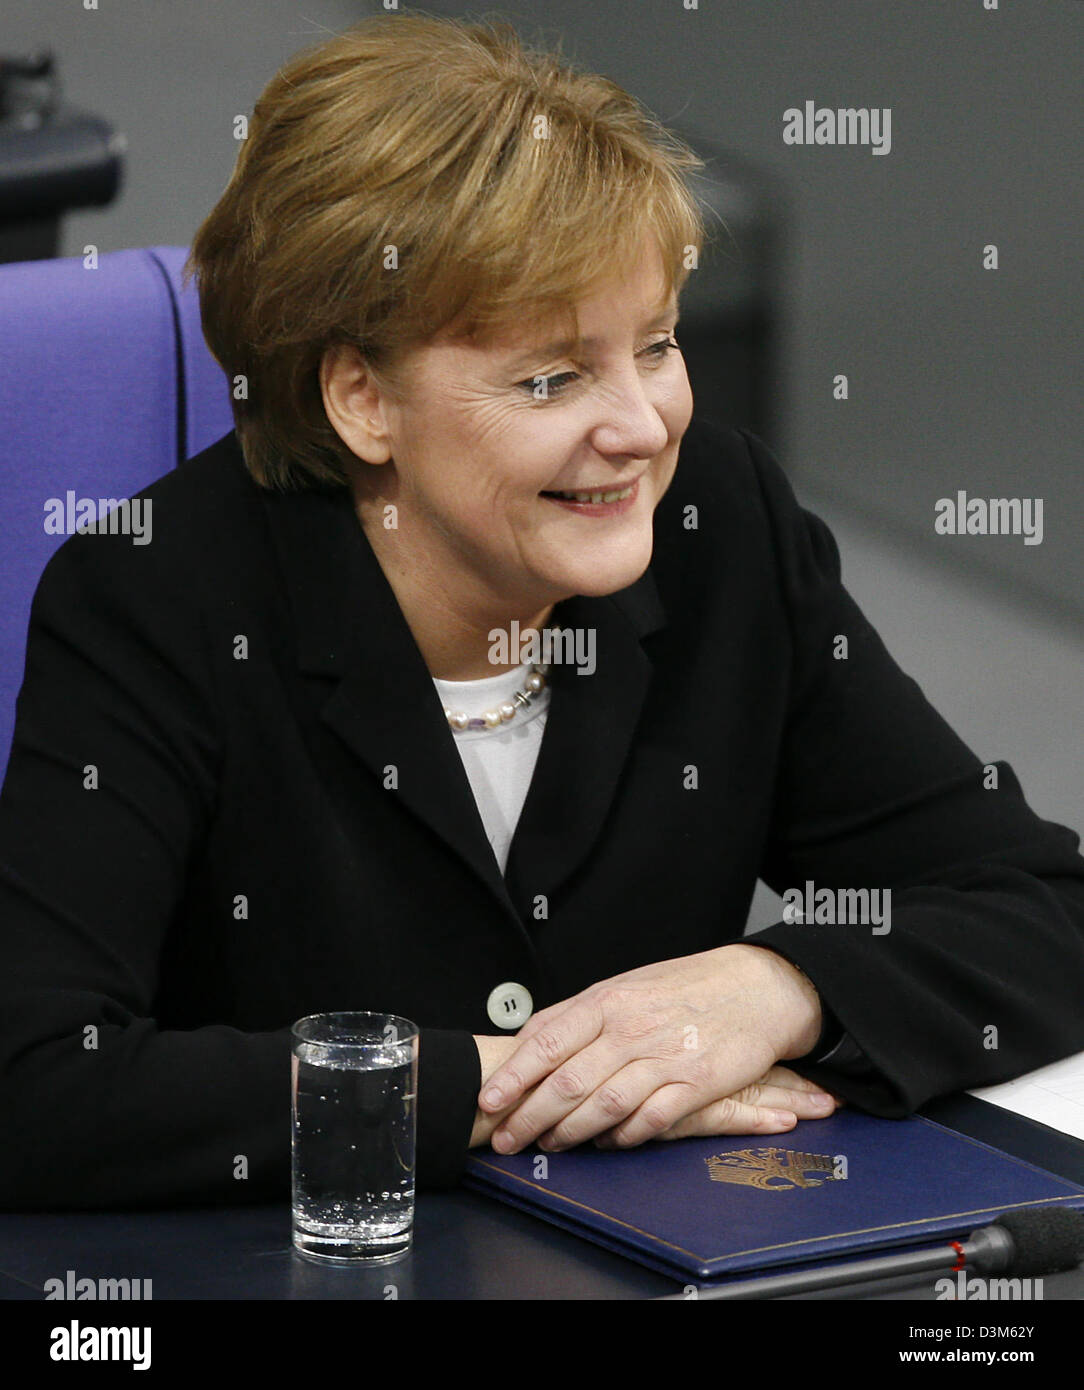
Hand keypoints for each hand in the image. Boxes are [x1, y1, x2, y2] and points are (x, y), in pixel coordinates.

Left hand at [477, 943, 823, 1154]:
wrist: (758, 985)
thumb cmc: (686, 987)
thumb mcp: (626, 987)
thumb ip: (581, 1016)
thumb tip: (531, 1039)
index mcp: (608, 1001)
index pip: (546, 1040)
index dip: (513, 1076)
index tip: (487, 1100)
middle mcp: (630, 1029)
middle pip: (567, 1080)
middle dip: (529, 1116)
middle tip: (506, 1139)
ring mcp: (664, 1057)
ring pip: (603, 1104)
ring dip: (571, 1132)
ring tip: (550, 1145)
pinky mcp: (698, 1083)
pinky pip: (651, 1119)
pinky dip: (625, 1137)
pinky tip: (609, 1144)